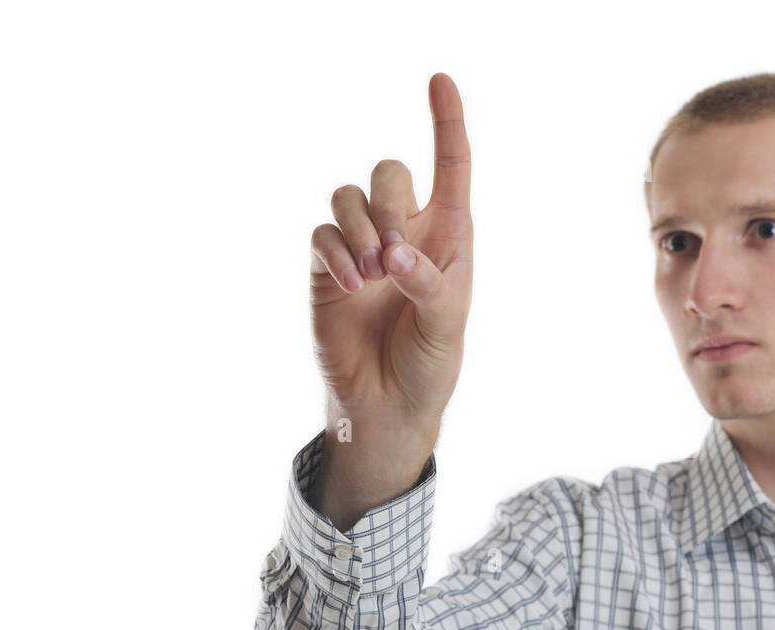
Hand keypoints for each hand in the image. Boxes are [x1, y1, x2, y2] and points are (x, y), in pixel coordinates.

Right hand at [309, 72, 472, 434]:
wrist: (389, 404)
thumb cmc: (430, 361)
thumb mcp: (447, 324)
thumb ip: (428, 283)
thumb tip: (393, 253)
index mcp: (448, 235)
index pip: (451, 166)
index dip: (446, 121)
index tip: (439, 79)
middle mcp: (404, 231)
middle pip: (389, 172)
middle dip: (390, 206)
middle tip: (395, 258)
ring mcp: (363, 247)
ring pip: (349, 196)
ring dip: (361, 228)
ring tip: (373, 275)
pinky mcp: (328, 267)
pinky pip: (323, 232)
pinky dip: (337, 253)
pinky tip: (353, 287)